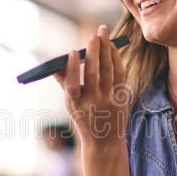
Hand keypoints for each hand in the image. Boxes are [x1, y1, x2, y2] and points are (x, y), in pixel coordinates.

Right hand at [52, 25, 130, 148]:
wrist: (105, 142)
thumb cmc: (85, 118)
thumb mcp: (72, 104)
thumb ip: (64, 83)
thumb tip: (55, 64)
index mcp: (76, 104)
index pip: (72, 85)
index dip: (72, 68)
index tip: (72, 52)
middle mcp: (93, 102)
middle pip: (93, 75)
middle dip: (94, 53)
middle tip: (93, 35)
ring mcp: (109, 100)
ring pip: (108, 71)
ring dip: (106, 50)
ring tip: (103, 33)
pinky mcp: (122, 98)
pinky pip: (119, 74)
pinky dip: (116, 58)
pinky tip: (112, 46)